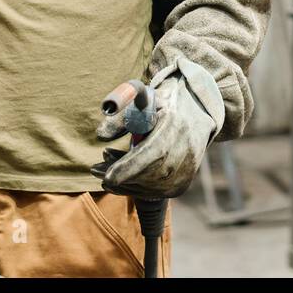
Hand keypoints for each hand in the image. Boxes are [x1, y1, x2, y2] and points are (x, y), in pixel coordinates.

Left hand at [91, 57, 224, 199]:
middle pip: (150, 175)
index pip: (153, 153)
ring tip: (105, 168)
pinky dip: (135, 186)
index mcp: (175, 125)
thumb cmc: (161, 103)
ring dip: (125, 182)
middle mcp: (185, 151)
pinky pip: (154, 193)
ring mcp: (186, 171)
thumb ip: (120, 116)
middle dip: (120, 178)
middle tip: (96, 170)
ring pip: (151, 187)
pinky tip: (123, 176)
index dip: (130, 168)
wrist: (196, 113)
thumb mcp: (141, 99)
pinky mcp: (182, 185)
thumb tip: (100, 135)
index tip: (108, 177)